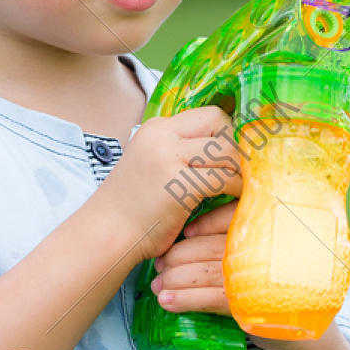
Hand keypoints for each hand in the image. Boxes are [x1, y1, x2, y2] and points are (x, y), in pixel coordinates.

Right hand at [97, 106, 242, 262]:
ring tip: (243, 186)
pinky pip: (224, 178)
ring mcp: (169, 157)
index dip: (226, 135)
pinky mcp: (179, 183)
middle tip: (239, 171)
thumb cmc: (132, 209)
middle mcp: (162, 135)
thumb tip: (222, 154)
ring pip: (226, 148)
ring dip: (241, 168)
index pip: (208, 115)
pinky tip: (236, 200)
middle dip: (236, 146)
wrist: (106, 234)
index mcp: (156, 128)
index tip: (233, 158)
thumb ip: (180, 154)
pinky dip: (237, 189)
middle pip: (220, 122)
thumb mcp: (153, 167)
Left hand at [150, 197, 322, 349]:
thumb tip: (186, 228)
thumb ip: (235, 235)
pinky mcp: (249, 306)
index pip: (231, 217)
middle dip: (179, 255)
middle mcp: (264, 251)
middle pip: (210, 246)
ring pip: (205, 272)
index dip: (205, 223)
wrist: (297, 327)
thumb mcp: (258, 253)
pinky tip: (167, 301)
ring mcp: (257, 278)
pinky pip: (210, 299)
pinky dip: (185, 299)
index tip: (184, 232)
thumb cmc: (269, 283)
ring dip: (175, 279)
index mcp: (267, 231)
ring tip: (156, 286)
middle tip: (159, 264)